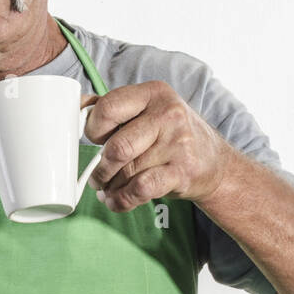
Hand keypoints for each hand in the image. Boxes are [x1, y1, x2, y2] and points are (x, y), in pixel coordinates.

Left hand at [81, 81, 231, 211]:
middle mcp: (168, 114)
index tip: (96, 141)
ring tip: (108, 190)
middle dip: (100, 169)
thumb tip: (78, 106)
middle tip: (96, 177)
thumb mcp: (149, 111)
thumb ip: (115, 107)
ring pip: (126, 173)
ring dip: (110, 188)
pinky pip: (140, 190)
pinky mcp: (182, 172)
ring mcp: (178, 143)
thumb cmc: (171, 136)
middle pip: (116, 148)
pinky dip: (122, 200)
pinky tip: (118, 200)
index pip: (108, 108)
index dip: (93, 129)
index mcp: (154, 93)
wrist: (214, 162)